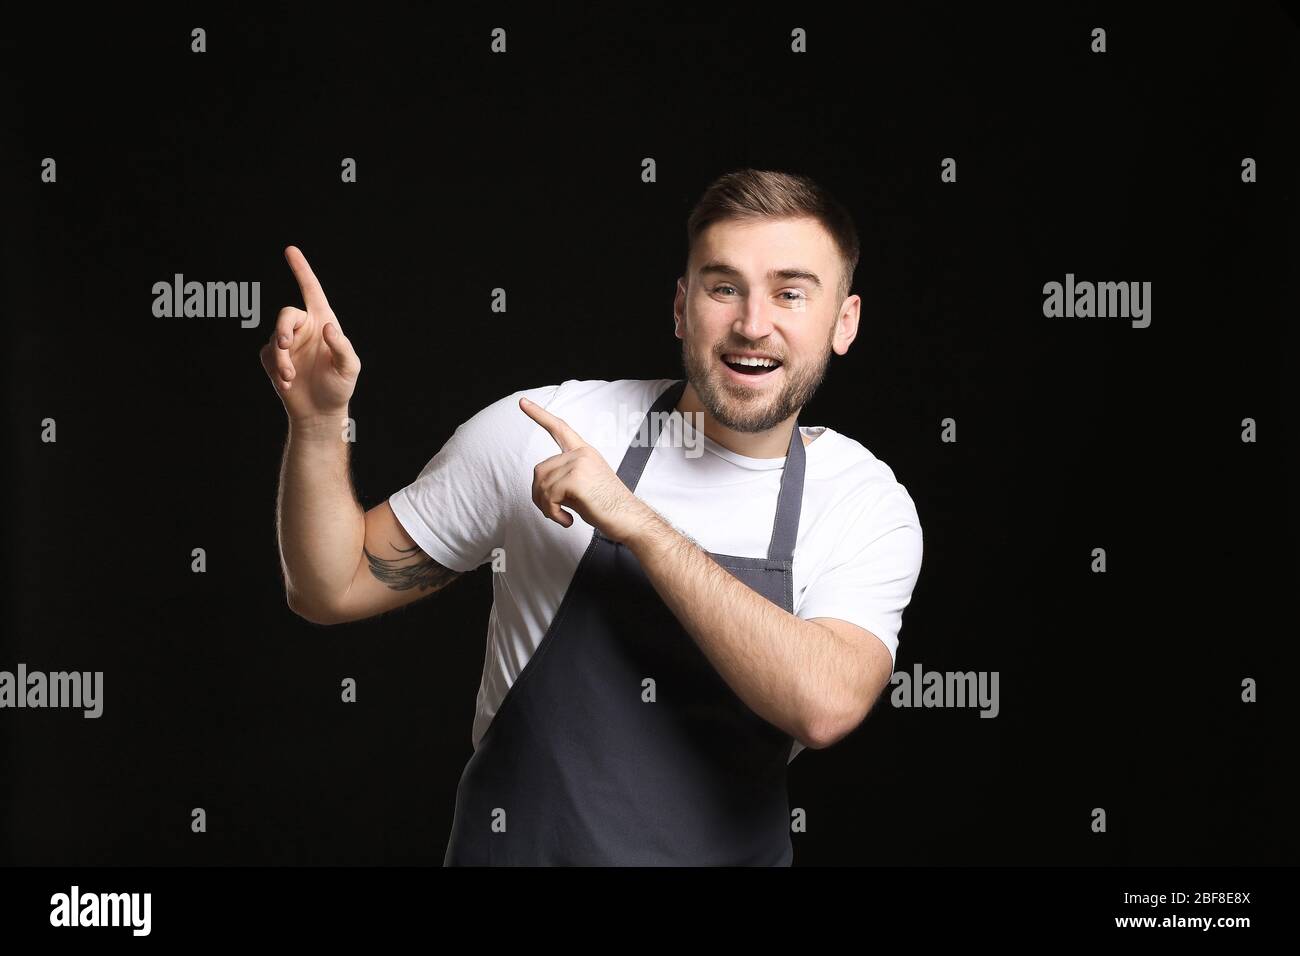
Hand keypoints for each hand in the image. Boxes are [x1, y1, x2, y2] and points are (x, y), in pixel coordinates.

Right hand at [259, 246, 360, 421]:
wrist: (320, 412)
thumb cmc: (339, 387)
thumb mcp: (348, 368)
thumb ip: (341, 346)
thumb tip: (327, 327)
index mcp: (323, 322)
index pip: (311, 291)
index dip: (301, 271)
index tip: (290, 250)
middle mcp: (304, 328)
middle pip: (285, 314)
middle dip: (283, 328)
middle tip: (285, 345)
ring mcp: (287, 343)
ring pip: (275, 338)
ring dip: (282, 359)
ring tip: (290, 377)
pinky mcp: (273, 359)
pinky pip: (268, 355)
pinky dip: (276, 369)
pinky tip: (287, 383)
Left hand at [520, 397, 651, 543]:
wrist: (628, 519)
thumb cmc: (608, 507)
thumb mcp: (583, 485)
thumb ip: (564, 477)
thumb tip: (540, 487)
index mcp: (584, 452)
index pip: (559, 428)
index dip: (539, 415)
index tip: (523, 402)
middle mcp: (581, 454)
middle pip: (540, 469)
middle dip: (540, 495)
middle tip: (553, 511)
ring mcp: (579, 463)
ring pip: (542, 484)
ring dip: (547, 507)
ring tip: (562, 516)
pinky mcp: (575, 478)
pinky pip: (548, 496)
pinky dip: (552, 512)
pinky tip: (567, 520)